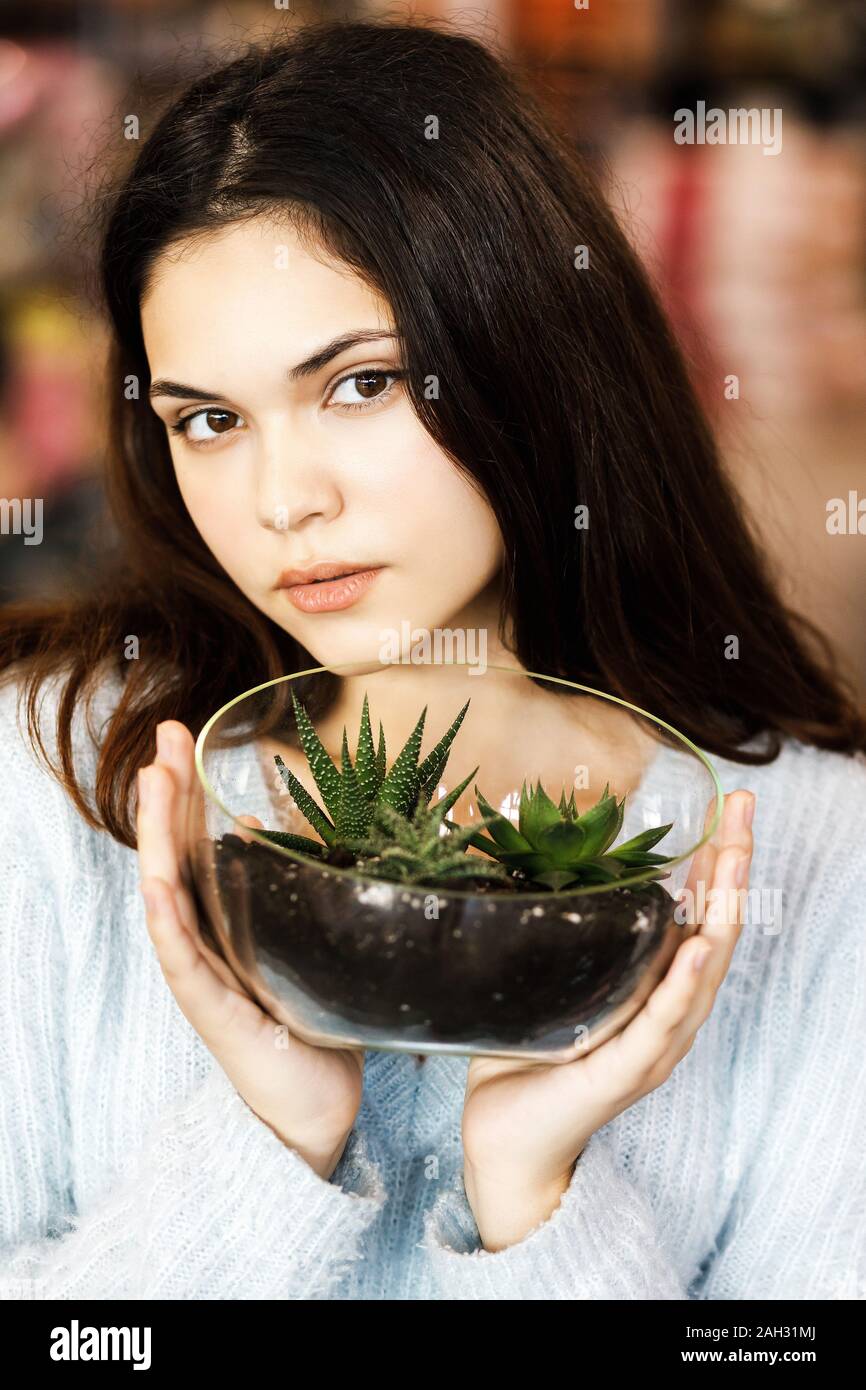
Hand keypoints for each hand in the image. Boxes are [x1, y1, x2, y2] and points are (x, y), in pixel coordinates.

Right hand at [136, 719, 365, 1178]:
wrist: (316, 1108)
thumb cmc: (315, 1024)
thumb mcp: (310, 945)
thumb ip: (302, 897)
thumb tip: (304, 837)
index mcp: (224, 923)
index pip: (195, 842)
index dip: (186, 789)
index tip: (183, 736)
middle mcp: (204, 943)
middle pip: (174, 856)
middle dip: (166, 796)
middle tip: (165, 737)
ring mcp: (202, 977)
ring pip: (169, 896)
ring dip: (158, 839)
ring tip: (154, 784)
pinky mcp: (214, 1014)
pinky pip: (185, 963)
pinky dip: (168, 923)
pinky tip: (157, 885)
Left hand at [460, 788, 755, 1250]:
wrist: (505, 1143)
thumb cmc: (524, 1061)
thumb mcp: (548, 983)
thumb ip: (557, 934)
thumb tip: (533, 860)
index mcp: (654, 991)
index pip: (699, 916)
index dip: (719, 863)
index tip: (730, 806)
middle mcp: (667, 1017)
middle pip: (715, 931)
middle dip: (733, 868)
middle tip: (743, 809)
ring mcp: (652, 1047)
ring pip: (701, 970)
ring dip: (719, 910)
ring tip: (732, 858)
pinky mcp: (624, 1074)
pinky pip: (661, 1024)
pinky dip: (682, 985)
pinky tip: (696, 949)